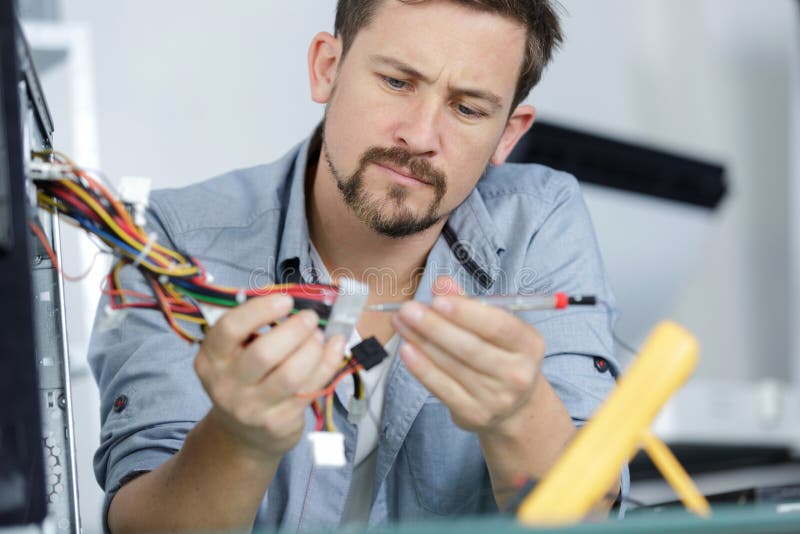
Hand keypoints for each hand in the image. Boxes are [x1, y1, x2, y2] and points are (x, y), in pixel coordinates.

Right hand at [194, 295, 344, 461]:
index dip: (260, 310)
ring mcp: (252, 408)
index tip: (286, 300)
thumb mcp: (235, 354)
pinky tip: (335, 347)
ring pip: (291, 374)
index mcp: (211, 359)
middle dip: (295, 330)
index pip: (229, 329)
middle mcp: (226, 385)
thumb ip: (256, 327)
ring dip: (313, 348)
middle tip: (310, 318)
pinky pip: (310, 388)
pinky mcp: (278, 422)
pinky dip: (328, 363)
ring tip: (320, 336)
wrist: (242, 435)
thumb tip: (297, 299)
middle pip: (264, 353)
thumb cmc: (245, 379)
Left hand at [392, 276, 545, 435]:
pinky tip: (405, 349)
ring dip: (421, 341)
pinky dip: (421, 367)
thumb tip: (442, 283)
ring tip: (400, 322)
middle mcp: (518, 373)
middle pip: (471, 347)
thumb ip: (469, 303)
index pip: (498, 326)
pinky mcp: (475, 414)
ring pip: (452, 365)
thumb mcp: (495, 327)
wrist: (512, 406)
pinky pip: (442, 387)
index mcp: (529, 344)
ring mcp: (497, 398)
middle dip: (434, 325)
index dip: (465, 313)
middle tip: (407, 308)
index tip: (437, 300)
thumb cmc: (500, 355)